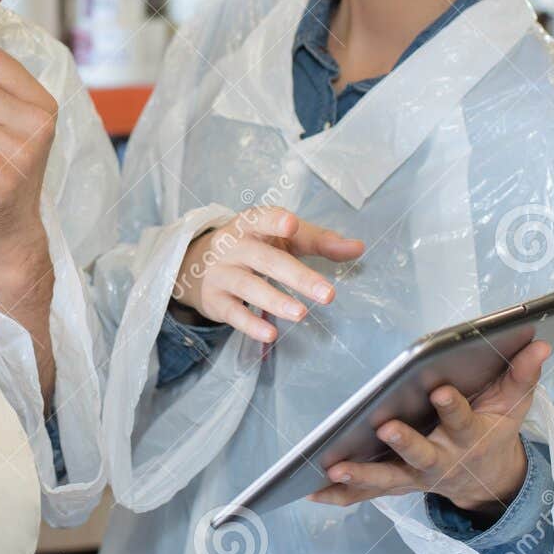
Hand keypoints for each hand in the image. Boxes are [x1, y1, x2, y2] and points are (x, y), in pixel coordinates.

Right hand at [171, 207, 363, 342]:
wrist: (197, 265)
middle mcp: (233, 246)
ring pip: (248, 286)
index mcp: (251, 224)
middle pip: (264, 259)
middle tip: (327, 294)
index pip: (262, 219)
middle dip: (296, 276)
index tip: (292, 226)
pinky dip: (251, 324)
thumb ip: (319, 241)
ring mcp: (221, 273)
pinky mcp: (215, 300)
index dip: (275, 222)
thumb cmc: (252, 246)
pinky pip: (233, 313)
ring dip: (275, 301)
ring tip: (301, 313)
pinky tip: (270, 334)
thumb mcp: (282, 238)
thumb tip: (356, 247)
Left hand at [309, 340, 551, 517]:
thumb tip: (539, 343)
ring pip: (388, 478)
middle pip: (420, 454)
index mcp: (468, 436)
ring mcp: (416, 476)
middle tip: (384, 427)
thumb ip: (522, 375)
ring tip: (334, 466)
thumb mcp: (513, 404)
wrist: (488, 478)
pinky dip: (342, 493)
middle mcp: (440, 459)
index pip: (460, 419)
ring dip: (361, 475)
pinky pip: (367, 493)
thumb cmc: (494, 429)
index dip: (450, 407)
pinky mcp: (397, 484)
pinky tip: (313, 490)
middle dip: (404, 442)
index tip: (438, 390)